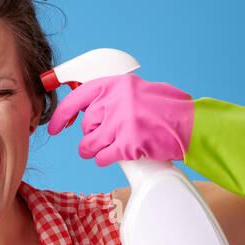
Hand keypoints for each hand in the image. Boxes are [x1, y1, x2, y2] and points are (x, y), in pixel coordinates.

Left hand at [46, 73, 195, 166]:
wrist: (190, 124)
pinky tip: (117, 156)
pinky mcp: (128, 143)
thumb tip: (84, 110)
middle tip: (105, 139)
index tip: (53, 127)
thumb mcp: (135, 93)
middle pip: (85, 126)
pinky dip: (105, 160)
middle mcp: (116, 101)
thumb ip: (111, 98)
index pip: (77, 97)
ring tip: (107, 149)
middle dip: (90, 137)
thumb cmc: (164, 110)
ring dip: (94, 151)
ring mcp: (122, 122)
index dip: (62, 115)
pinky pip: (102, 157)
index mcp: (116, 84)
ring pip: (89, 144)